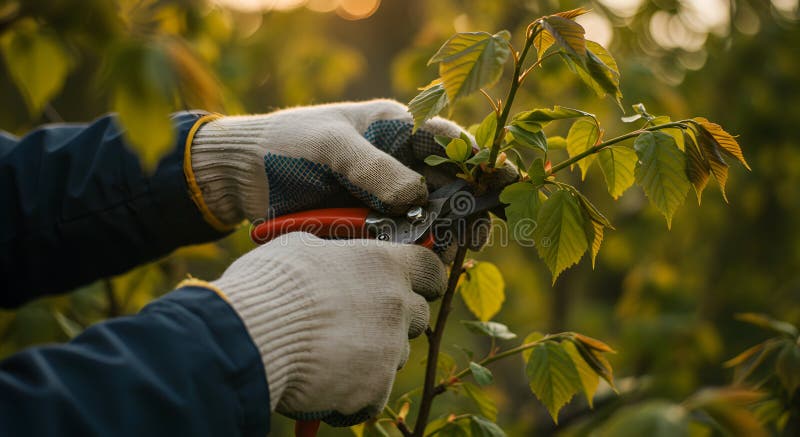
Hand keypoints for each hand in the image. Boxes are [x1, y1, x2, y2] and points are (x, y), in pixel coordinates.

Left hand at [190, 99, 516, 224]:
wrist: (244, 177)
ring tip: (454, 256)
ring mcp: (388, 200)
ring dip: (449, 237)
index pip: (447, 141)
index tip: (492, 183)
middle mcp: (400, 165)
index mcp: (396, 130)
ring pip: (434, 219)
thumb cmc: (287, 145)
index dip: (474, 161)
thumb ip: (370, 167)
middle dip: (469, 208)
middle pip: (450, 187)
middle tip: (476, 234)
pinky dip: (421, 254)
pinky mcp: (373, 229)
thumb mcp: (328, 145)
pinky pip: (407, 242)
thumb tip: (415, 196)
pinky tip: (432, 268)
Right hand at [211, 232, 446, 425]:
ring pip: (396, 356)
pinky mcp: (374, 390)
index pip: (431, 270)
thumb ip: (332, 255)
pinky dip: (351, 395)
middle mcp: (395, 305)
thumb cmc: (271, 285)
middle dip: (394, 320)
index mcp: (383, 264)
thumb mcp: (301, 248)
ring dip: (373, 357)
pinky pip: (372, 396)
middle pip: (417, 316)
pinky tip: (320, 385)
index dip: (424, 279)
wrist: (253, 337)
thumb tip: (330, 261)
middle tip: (356, 323)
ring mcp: (389, 350)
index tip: (415, 285)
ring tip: (329, 355)